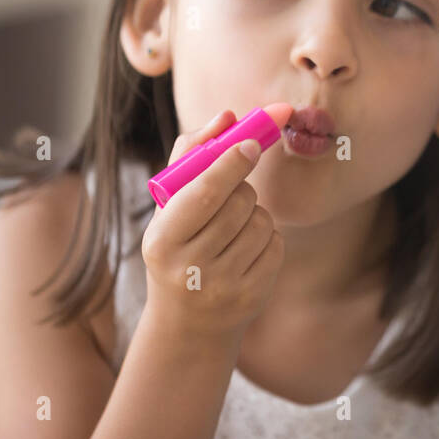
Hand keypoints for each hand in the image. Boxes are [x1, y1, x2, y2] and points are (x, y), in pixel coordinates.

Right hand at [141, 104, 292, 345]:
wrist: (187, 323)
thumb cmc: (177, 247)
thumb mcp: (169, 209)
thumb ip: (191, 156)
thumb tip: (227, 116)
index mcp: (162, 240)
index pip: (204, 193)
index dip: (231, 163)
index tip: (251, 144)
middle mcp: (190, 267)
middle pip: (239, 202)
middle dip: (242, 189)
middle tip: (232, 195)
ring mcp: (223, 286)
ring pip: (262, 221)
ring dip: (256, 215)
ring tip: (233, 230)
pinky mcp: (253, 295)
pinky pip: (277, 244)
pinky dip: (268, 238)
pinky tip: (246, 251)